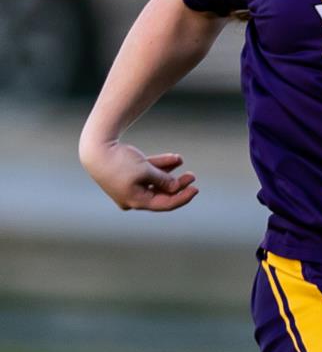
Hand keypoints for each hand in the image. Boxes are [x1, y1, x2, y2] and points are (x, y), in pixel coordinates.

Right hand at [79, 141, 199, 211]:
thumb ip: (163, 180)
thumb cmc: (120, 161)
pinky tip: (174, 158)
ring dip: (168, 172)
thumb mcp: (146, 171)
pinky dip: (158, 166)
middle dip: (177, 184)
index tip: (196, 189)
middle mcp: (131, 198)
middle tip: (192, 176)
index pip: (165, 204)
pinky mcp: (125, 176)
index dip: (183, 197)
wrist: (95, 148)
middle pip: (161, 194)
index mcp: (136, 201)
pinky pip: (146, 173)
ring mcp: (128, 187)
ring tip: (180, 160)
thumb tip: (176, 187)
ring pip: (154, 182)